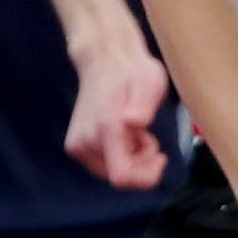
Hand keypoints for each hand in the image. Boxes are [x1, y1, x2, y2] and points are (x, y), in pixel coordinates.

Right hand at [62, 31, 172, 189]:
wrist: (104, 59)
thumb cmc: (132, 72)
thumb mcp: (149, 82)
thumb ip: (143, 106)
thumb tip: (135, 121)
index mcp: (105, 128)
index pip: (122, 177)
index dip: (146, 176)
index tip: (161, 156)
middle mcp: (85, 141)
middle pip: (120, 177)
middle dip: (141, 162)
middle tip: (147, 135)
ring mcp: (77, 145)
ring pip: (113, 173)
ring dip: (131, 158)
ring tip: (135, 131)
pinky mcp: (75, 147)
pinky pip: (104, 166)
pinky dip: (119, 155)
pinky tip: (123, 134)